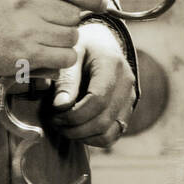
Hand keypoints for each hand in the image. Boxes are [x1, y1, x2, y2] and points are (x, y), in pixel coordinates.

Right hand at [0, 0, 108, 75]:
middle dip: (69, 21)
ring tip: (48, 37)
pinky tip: (50, 52)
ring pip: (72, 37)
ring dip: (66, 39)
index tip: (99, 4)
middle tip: (53, 23)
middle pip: (74, 15)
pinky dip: (63, 57)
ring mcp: (26, 29)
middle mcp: (27, 0)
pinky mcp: (25, 54)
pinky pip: (65, 57)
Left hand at [50, 22, 136, 146]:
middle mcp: (126, 83)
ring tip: (63, 126)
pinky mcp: (126, 111)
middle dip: (74, 128)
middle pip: (102, 120)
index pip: (98, 99)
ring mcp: (129, 99)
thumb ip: (66, 79)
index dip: (73, 114)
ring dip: (82, 136)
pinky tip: (76, 129)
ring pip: (108, 134)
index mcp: (112, 64)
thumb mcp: (70, 55)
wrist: (100, 44)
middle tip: (54, 122)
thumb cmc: (81, 48)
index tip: (54, 113)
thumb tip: (60, 106)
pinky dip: (92, 139)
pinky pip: (111, 136)